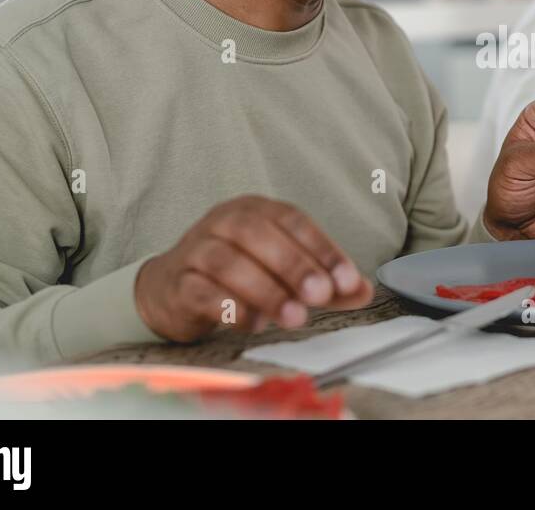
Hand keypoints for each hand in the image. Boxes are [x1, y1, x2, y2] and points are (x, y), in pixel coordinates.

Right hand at [134, 195, 372, 342]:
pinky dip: (229, 307)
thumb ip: (324, 281)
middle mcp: (223, 221)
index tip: (347, 280)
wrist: (171, 290)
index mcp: (254, 209)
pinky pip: (201, 291)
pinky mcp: (177, 283)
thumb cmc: (236, 275)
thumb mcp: (284, 272)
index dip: (323, 248)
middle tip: (321, 296)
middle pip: (257, 234)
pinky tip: (253, 324)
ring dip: (265, 290)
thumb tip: (363, 291)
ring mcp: (196, 250)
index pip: (292, 220)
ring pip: (227, 261)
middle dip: (294, 265)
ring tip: (294, 317)